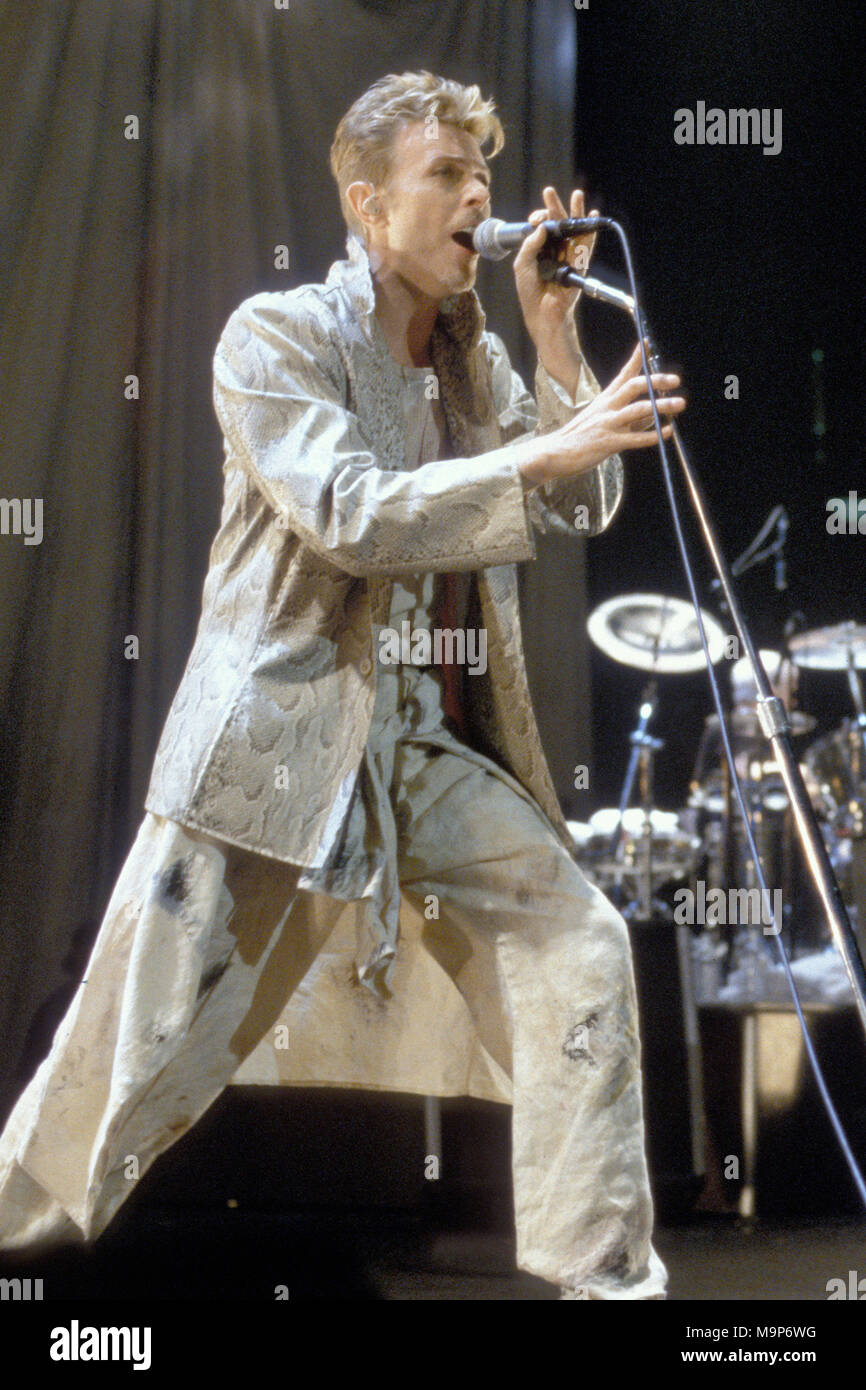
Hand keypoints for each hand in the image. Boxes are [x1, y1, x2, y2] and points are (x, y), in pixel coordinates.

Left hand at [513, 186, 597, 391]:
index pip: (542, 227)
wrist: (542, 313)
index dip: (539, 218)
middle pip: (557, 224)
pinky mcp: (579, 263)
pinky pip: (586, 244)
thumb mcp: (522, 265)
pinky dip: (590, 230)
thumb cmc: (530, 292)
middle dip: (555, 207)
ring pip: (573, 230)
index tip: (534, 218)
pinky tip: (592, 216)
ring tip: (576, 194)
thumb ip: (530, 245)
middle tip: (549, 191)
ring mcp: (568, 255)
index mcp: (540, 249)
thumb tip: (542, 226)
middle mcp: (554, 250)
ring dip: (576, 212)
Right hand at [518, 343, 685, 487]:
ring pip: (640, 409)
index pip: (623, 373)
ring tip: (679, 403)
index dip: (636, 358)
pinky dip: (653, 435)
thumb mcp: (601, 420)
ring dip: (662, 405)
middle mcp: (607, 407)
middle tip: (675, 380)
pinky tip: (666, 432)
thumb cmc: (578, 437)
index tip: (646, 342)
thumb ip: (627, 418)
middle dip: (656, 380)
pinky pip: (635, 438)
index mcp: (605, 399)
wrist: (555, 452)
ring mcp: (608, 423)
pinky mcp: (609, 442)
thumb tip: (651, 416)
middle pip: (635, 385)